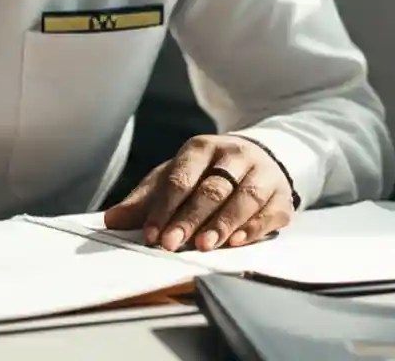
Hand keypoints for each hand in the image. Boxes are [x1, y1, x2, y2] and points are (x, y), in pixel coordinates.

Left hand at [104, 134, 294, 251]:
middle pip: (211, 189)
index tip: (152, 235)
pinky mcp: (282, 194)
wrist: (257, 159)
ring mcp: (262, 173)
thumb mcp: (173, 178)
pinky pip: (271, 211)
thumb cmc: (206, 173)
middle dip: (190, 218)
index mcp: (202, 147)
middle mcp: (234, 155)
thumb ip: (145, 200)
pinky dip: (255, 227)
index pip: (180, 177)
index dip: (164, 207)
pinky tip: (238, 242)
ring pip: (243, 198)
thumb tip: (111, 220)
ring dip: (223, 224)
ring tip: (205, 246)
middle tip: (172, 244)